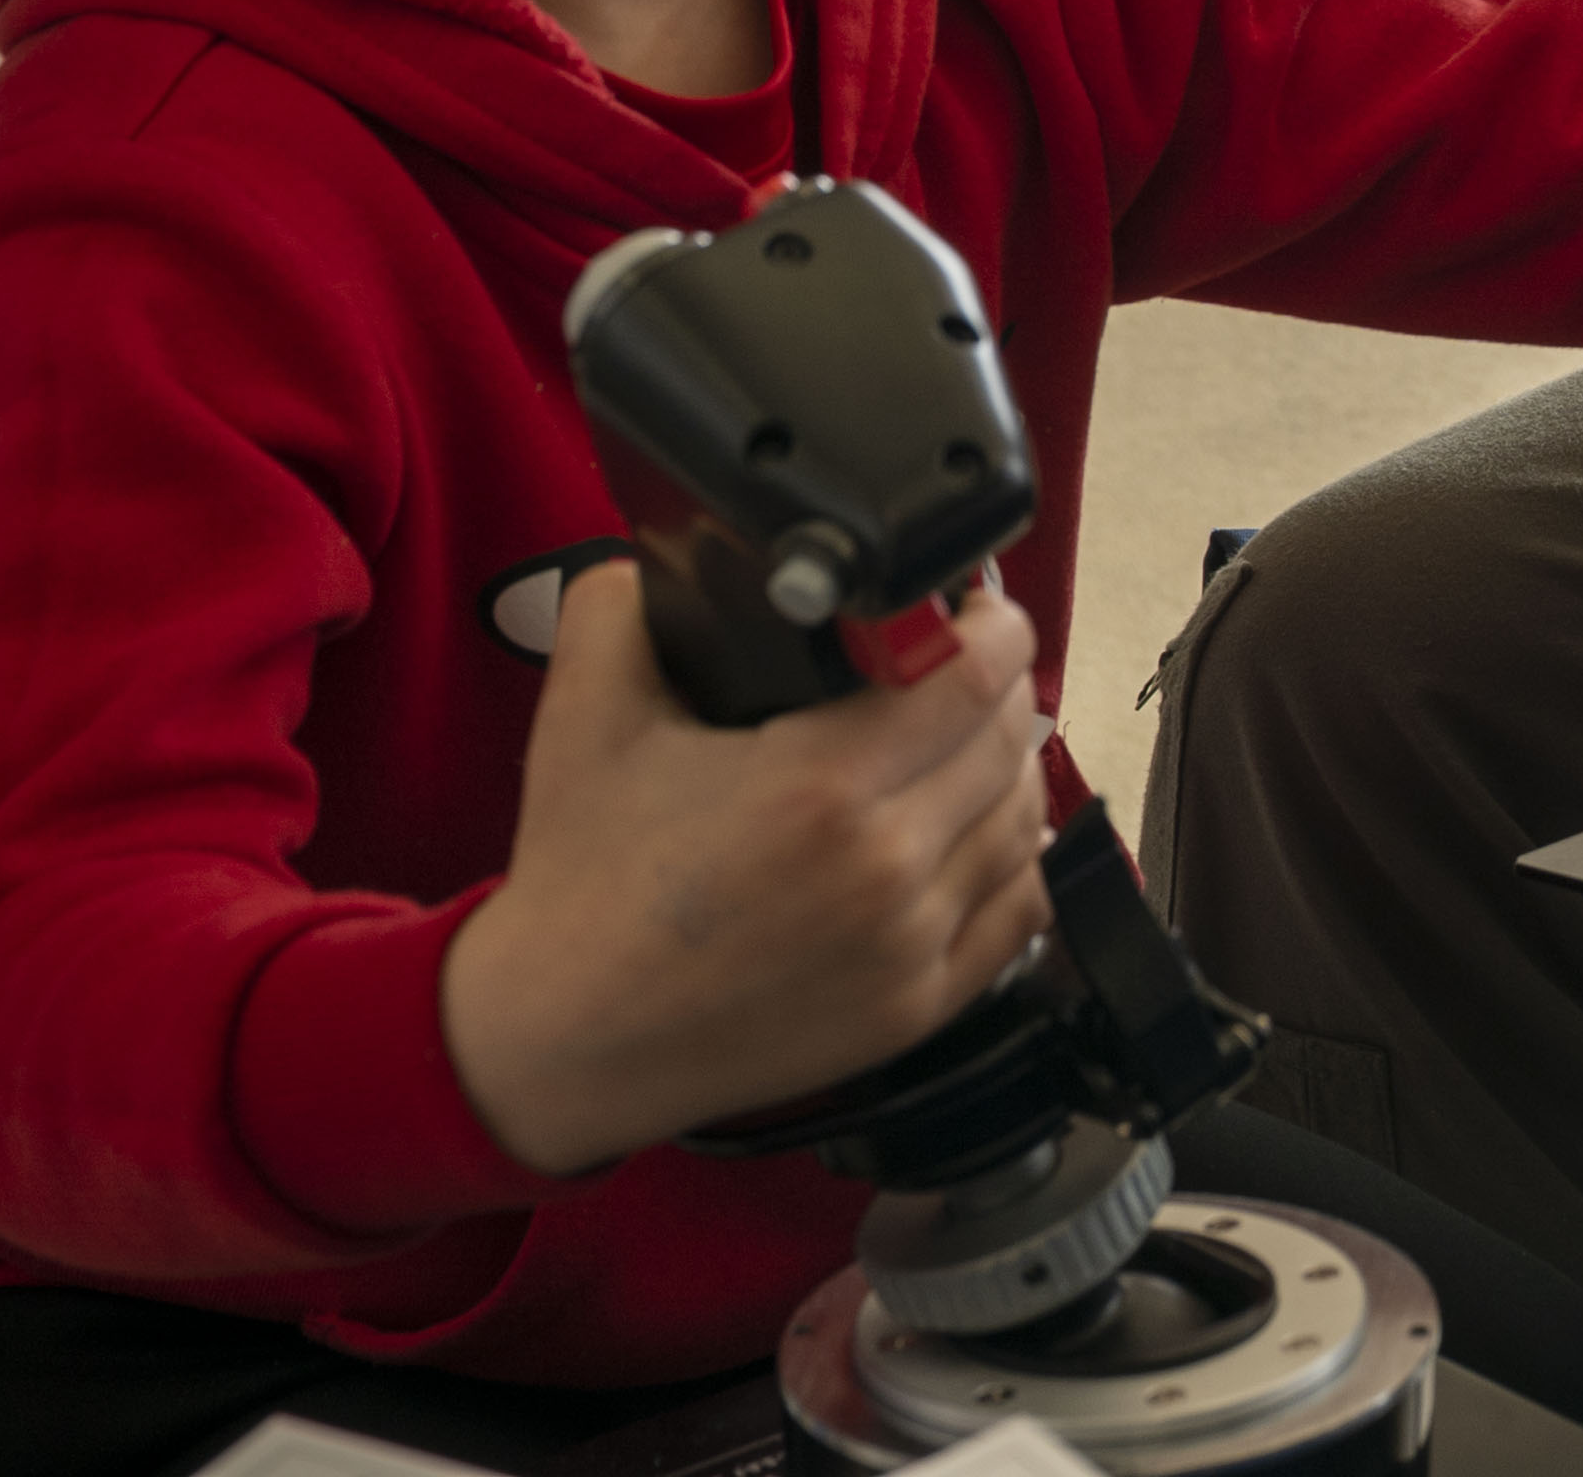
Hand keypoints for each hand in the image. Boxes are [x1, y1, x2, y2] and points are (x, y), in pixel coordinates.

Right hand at [438, 561, 1054, 1176]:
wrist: (559, 1039)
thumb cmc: (579, 881)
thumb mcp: (586, 720)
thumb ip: (625, 609)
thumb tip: (666, 544)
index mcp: (822, 784)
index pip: (979, 674)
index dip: (994, 624)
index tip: (973, 608)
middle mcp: (886, 865)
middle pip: (1009, 739)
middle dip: (995, 686)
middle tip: (959, 666)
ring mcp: (911, 943)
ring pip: (1023, 818)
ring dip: (1007, 769)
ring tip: (962, 742)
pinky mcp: (919, 1006)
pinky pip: (1020, 908)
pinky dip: (1015, 858)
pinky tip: (981, 830)